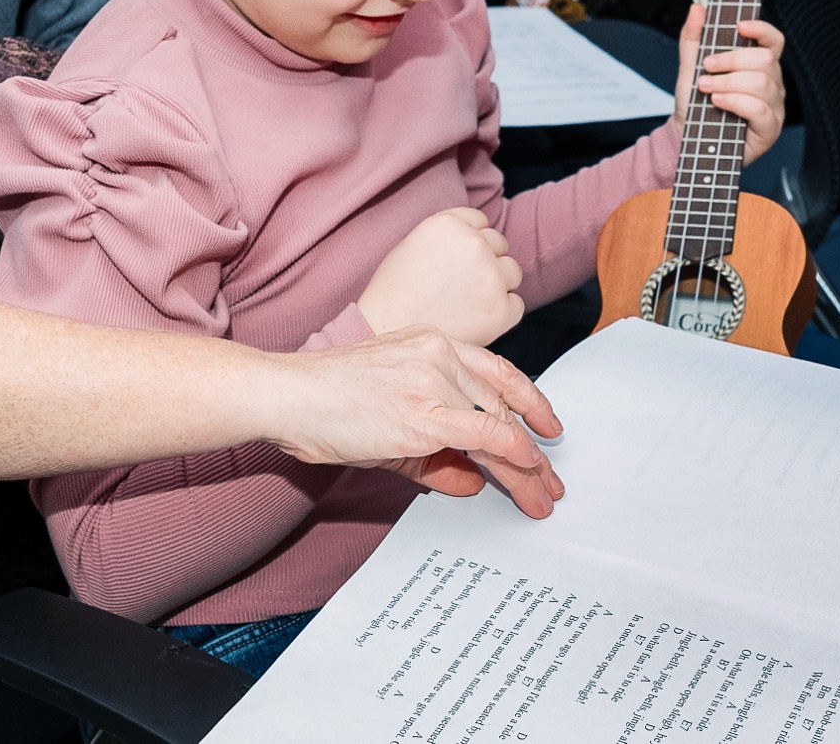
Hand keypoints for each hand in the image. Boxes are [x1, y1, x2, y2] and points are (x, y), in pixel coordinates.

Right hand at [268, 327, 565, 518]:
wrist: (289, 394)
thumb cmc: (324, 403)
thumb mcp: (388, 425)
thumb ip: (433, 456)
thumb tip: (473, 483)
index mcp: (432, 343)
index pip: (496, 371)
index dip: (529, 400)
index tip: (546, 426)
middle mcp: (441, 354)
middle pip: (505, 401)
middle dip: (533, 444)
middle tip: (550, 479)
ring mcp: (436, 380)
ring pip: (502, 424)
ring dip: (528, 466)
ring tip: (542, 496)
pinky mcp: (428, 414)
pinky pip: (488, 438)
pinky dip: (514, 460)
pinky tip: (527, 478)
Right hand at [356, 208, 524, 345]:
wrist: (384, 332)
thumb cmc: (392, 294)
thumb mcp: (412, 245)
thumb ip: (447, 236)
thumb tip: (473, 235)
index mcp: (449, 224)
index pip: (479, 220)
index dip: (469, 240)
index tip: (459, 259)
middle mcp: (473, 245)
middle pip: (498, 244)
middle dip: (485, 261)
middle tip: (460, 285)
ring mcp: (491, 277)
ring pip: (512, 272)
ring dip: (497, 284)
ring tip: (466, 302)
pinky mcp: (502, 310)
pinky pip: (516, 304)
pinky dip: (501, 312)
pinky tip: (474, 319)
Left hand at [672, 5, 785, 165]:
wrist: (686, 137)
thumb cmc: (695, 104)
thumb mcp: (690, 67)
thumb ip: (693, 38)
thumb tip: (697, 8)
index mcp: (757, 66)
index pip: (773, 41)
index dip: (762, 29)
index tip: (740, 26)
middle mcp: (771, 84)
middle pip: (765, 60)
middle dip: (732, 60)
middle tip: (707, 67)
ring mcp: (773, 107)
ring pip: (762, 83)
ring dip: (728, 82)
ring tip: (706, 88)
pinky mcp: (769, 129)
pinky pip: (760, 109)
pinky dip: (735, 101)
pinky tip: (718, 102)